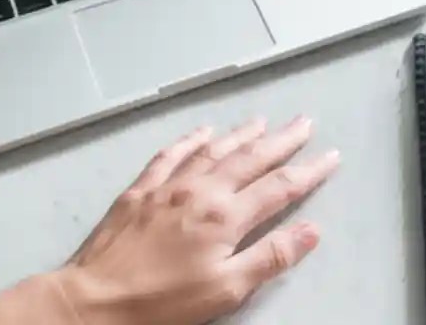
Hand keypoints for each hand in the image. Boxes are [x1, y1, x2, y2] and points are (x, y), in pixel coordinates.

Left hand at [49, 117, 339, 324]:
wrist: (94, 302)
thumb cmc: (162, 303)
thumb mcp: (226, 290)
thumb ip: (271, 257)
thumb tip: (311, 230)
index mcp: (226, 217)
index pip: (280, 188)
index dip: (310, 172)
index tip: (331, 157)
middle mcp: (201, 191)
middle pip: (251, 158)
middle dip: (282, 141)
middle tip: (304, 124)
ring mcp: (168, 187)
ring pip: (213, 150)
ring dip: (241, 134)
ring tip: (263, 121)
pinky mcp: (140, 191)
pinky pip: (170, 155)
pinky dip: (190, 140)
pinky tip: (202, 132)